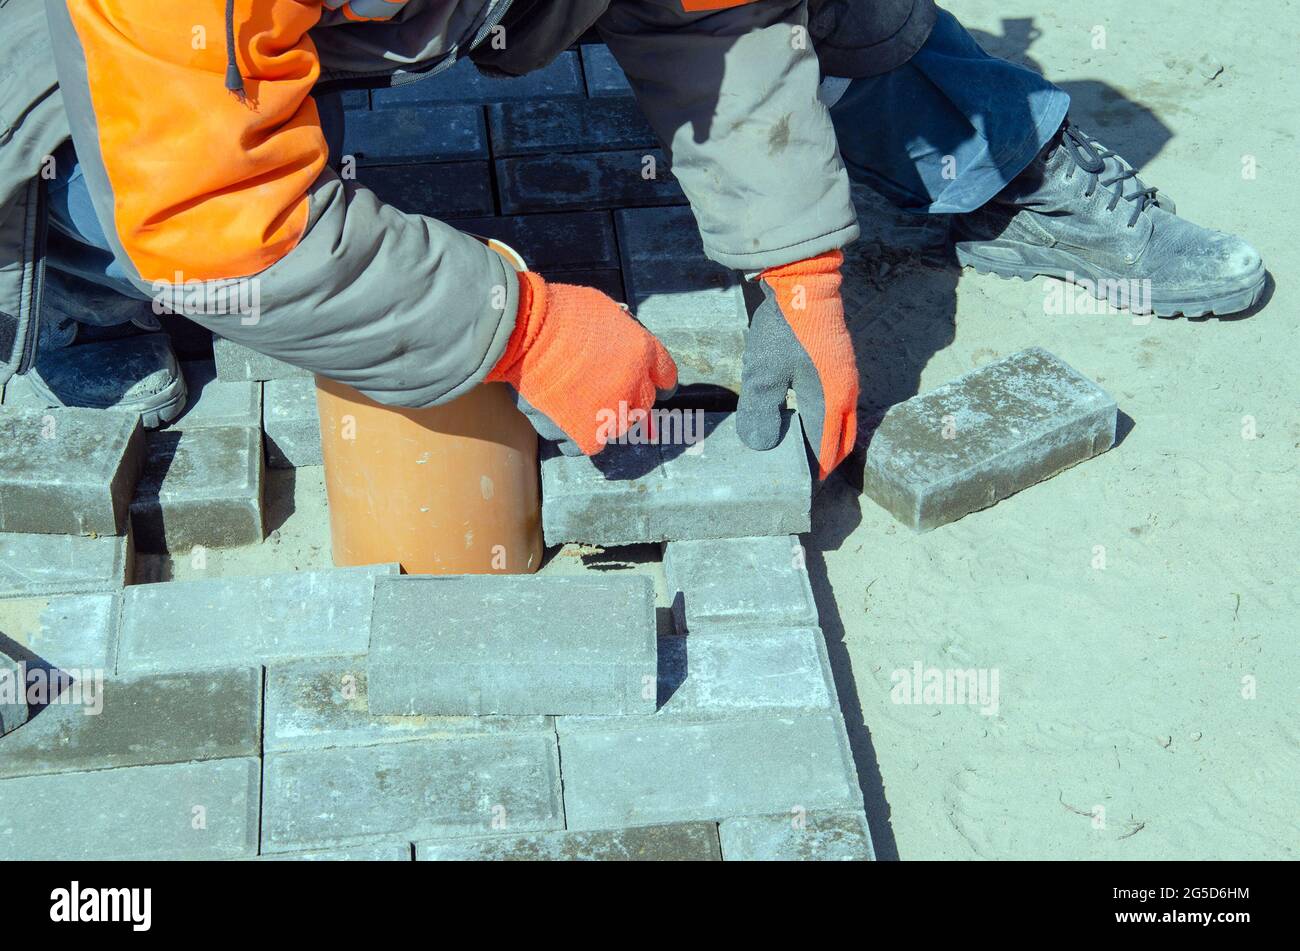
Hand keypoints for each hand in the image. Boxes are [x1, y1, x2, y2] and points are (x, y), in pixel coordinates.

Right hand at [487, 272, 677, 454]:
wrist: (525, 333)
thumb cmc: (558, 312)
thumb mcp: (605, 311)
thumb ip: (622, 335)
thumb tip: (621, 349)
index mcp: (643, 351)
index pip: (666, 376)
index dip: (658, 381)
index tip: (653, 386)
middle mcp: (635, 386)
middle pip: (641, 405)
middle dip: (624, 398)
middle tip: (596, 389)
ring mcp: (613, 413)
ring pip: (616, 427)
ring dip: (600, 418)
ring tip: (573, 402)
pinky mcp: (588, 435)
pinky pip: (590, 445)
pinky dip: (576, 436)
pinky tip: (562, 420)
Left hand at [737, 250, 858, 478]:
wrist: (804, 283)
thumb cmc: (783, 329)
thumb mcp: (763, 372)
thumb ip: (761, 412)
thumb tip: (763, 446)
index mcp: (831, 402)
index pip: (827, 451)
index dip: (815, 473)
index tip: (800, 490)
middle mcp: (846, 394)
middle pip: (843, 442)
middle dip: (827, 462)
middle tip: (805, 478)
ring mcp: (847, 379)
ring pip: (844, 423)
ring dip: (828, 442)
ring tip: (802, 454)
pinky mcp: (841, 366)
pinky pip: (840, 407)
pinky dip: (828, 423)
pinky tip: (804, 421)